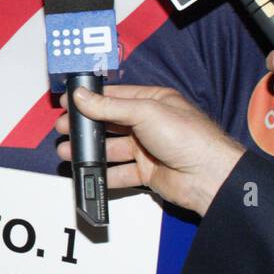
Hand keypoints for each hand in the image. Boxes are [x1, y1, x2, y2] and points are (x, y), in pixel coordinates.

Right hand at [55, 85, 244, 216]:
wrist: (209, 176)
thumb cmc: (189, 138)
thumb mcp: (145, 112)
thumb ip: (110, 107)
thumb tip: (82, 96)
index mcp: (154, 102)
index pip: (116, 97)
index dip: (91, 99)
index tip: (69, 102)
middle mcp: (150, 124)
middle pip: (110, 124)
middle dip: (86, 126)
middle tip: (64, 129)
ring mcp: (148, 149)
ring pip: (111, 149)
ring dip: (90, 151)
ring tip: (68, 152)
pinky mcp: (147, 172)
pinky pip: (119, 173)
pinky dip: (103, 174)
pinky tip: (88, 173)